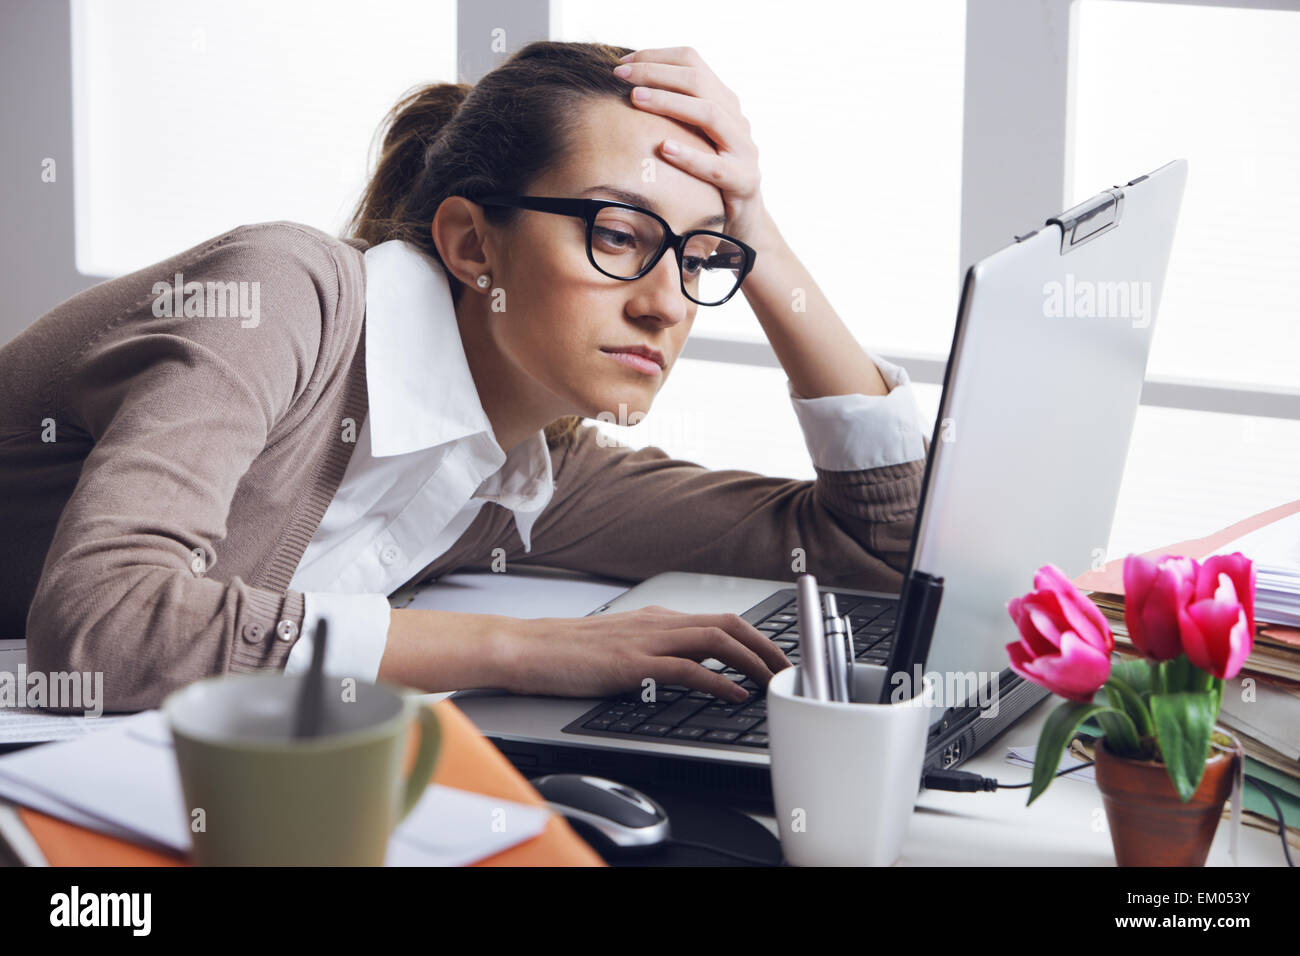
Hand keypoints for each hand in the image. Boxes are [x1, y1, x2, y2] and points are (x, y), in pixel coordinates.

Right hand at [494, 605, 791, 701]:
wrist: (526, 648)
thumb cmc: (566, 652)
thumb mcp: (619, 645)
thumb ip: (653, 651)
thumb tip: (684, 669)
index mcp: (657, 618)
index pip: (720, 620)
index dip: (757, 638)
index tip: (778, 658)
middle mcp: (658, 622)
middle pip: (729, 625)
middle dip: (767, 647)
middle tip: (790, 671)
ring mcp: (647, 640)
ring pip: (717, 641)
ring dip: (753, 662)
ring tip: (773, 683)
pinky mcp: (633, 663)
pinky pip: (688, 669)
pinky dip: (719, 682)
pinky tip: (734, 696)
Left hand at [613, 47, 770, 248]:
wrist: (742, 224)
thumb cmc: (705, 180)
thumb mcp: (689, 140)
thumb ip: (669, 116)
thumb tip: (621, 92)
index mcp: (723, 102)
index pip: (691, 61)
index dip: (655, 56)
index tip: (621, 63)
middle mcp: (736, 119)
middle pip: (698, 80)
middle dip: (655, 73)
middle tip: (620, 76)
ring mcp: (744, 150)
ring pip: (709, 114)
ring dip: (669, 103)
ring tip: (635, 100)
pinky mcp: (745, 182)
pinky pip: (716, 167)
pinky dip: (690, 156)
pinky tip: (664, 148)